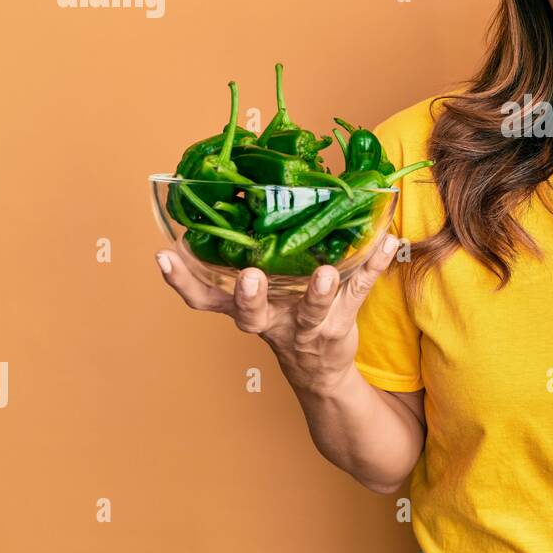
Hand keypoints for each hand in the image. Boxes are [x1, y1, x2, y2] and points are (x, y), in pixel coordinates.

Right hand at [155, 233, 402, 388]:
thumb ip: (240, 253)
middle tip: (249, 277)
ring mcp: (309, 324)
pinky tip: (389, 243)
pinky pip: (361, 290)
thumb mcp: (258, 292)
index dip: (181, 280)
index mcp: (246, 307)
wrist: (320, 370)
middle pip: (252, 314)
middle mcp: (273, 319)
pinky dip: (375, 266)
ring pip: (312, 311)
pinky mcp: (343, 321)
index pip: (204, 298)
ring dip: (319, 292)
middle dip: (249, 297)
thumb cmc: (284, 314)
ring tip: (327, 273)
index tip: (163, 256)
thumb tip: (233, 183)